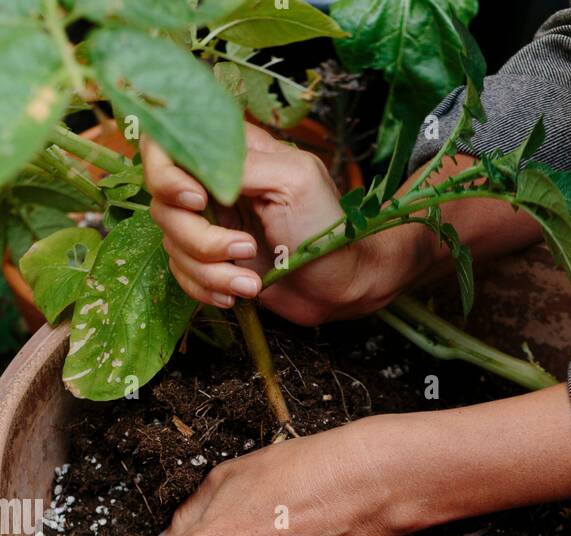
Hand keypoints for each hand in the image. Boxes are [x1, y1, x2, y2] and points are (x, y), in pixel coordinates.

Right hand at [142, 124, 421, 324]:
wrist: (345, 285)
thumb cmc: (329, 227)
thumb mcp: (294, 181)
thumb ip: (243, 166)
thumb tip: (196, 173)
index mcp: (231, 155)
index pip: (166, 144)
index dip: (166, 173)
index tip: (196, 200)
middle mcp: (212, 187)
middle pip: (164, 203)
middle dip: (198, 237)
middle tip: (243, 249)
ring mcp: (210, 226)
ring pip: (173, 244)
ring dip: (210, 271)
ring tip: (253, 283)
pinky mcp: (212, 263)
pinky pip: (183, 275)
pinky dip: (207, 289)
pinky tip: (240, 293)